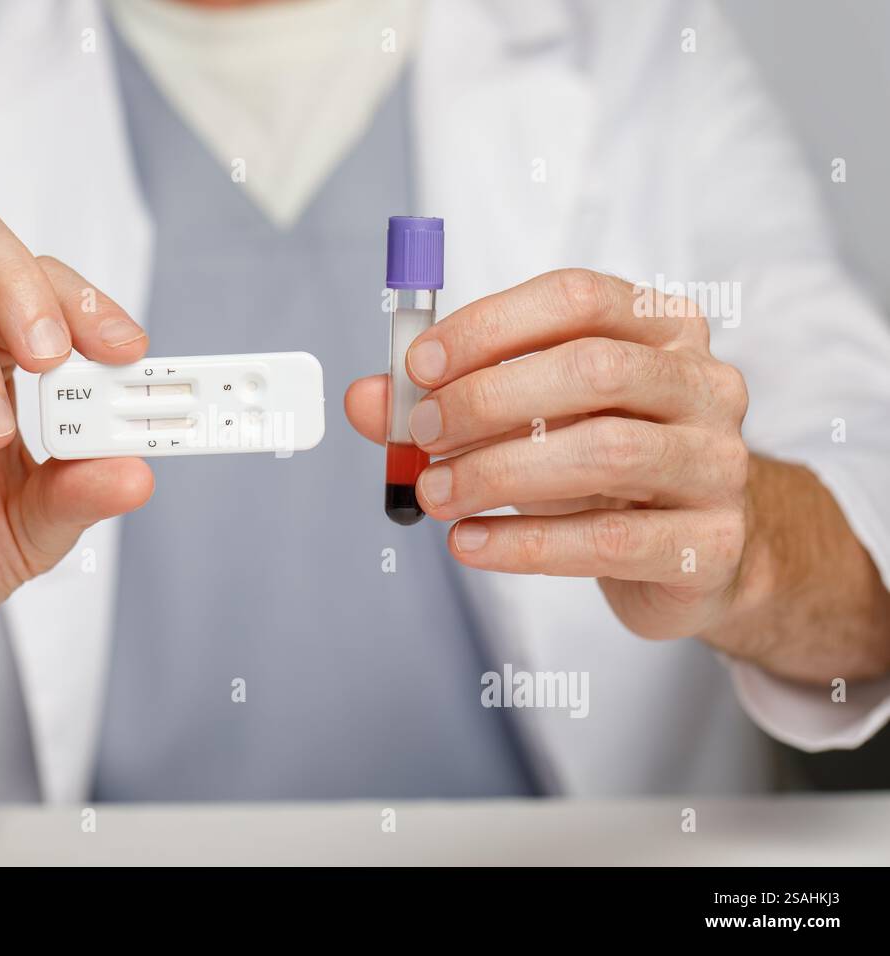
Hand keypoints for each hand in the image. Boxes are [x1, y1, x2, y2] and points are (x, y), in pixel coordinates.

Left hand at [346, 269, 751, 641]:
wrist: (697, 556)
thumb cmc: (605, 469)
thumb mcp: (531, 420)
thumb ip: (448, 401)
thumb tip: (365, 400)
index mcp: (661, 329)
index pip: (576, 299)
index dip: (490, 327)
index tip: (419, 366)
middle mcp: (704, 385)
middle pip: (593, 370)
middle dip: (489, 400)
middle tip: (421, 434)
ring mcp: (716, 464)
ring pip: (605, 453)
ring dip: (499, 472)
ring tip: (435, 494)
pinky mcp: (709, 546)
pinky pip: (609, 541)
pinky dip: (524, 543)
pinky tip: (469, 542)